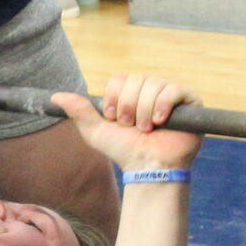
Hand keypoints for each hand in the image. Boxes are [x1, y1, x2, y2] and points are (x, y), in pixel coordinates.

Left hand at [52, 73, 203, 171]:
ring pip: (153, 85)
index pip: (120, 78)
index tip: (114, 118)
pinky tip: (159, 123)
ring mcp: (171, 94)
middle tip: (131, 127)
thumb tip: (55, 97)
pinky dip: (162, 106)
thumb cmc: (124, 150)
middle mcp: (151, 89)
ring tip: (146, 130)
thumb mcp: (96, 131)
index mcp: (132, 91)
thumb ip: (79, 112)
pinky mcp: (190, 102)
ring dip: (144, 111)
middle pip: (137, 80)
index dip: (115, 98)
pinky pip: (174, 90)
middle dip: (129, 106)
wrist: (147, 167)